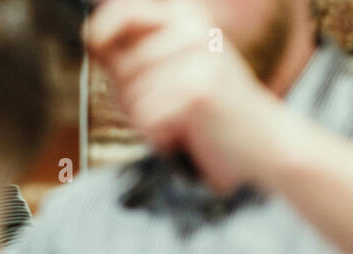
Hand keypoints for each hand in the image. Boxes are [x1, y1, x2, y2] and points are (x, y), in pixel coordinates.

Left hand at [88, 0, 285, 193]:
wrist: (262, 140)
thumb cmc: (210, 109)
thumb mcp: (175, 68)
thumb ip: (135, 51)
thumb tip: (91, 33)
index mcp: (189, 17)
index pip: (127, 10)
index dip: (102, 28)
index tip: (95, 43)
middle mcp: (194, 30)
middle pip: (124, 69)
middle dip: (131, 98)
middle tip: (164, 108)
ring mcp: (198, 58)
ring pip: (133, 98)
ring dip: (147, 120)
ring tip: (179, 121)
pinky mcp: (199, 91)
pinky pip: (147, 120)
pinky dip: (159, 136)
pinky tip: (185, 134)